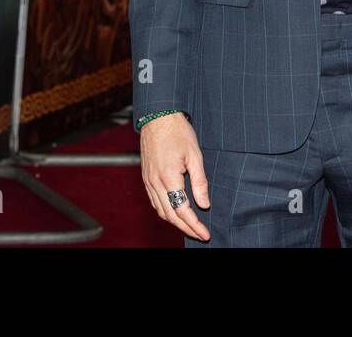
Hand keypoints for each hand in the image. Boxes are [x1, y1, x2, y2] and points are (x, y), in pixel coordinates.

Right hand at [139, 114, 210, 240]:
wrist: (158, 117)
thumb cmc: (178, 132)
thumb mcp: (195, 155)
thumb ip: (200, 181)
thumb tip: (204, 204)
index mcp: (168, 177)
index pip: (182, 210)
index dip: (194, 224)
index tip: (205, 233)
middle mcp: (155, 182)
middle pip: (170, 215)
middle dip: (186, 228)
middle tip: (200, 235)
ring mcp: (148, 181)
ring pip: (160, 210)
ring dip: (175, 222)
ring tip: (190, 226)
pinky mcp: (146, 177)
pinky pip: (154, 201)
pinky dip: (165, 211)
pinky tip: (174, 212)